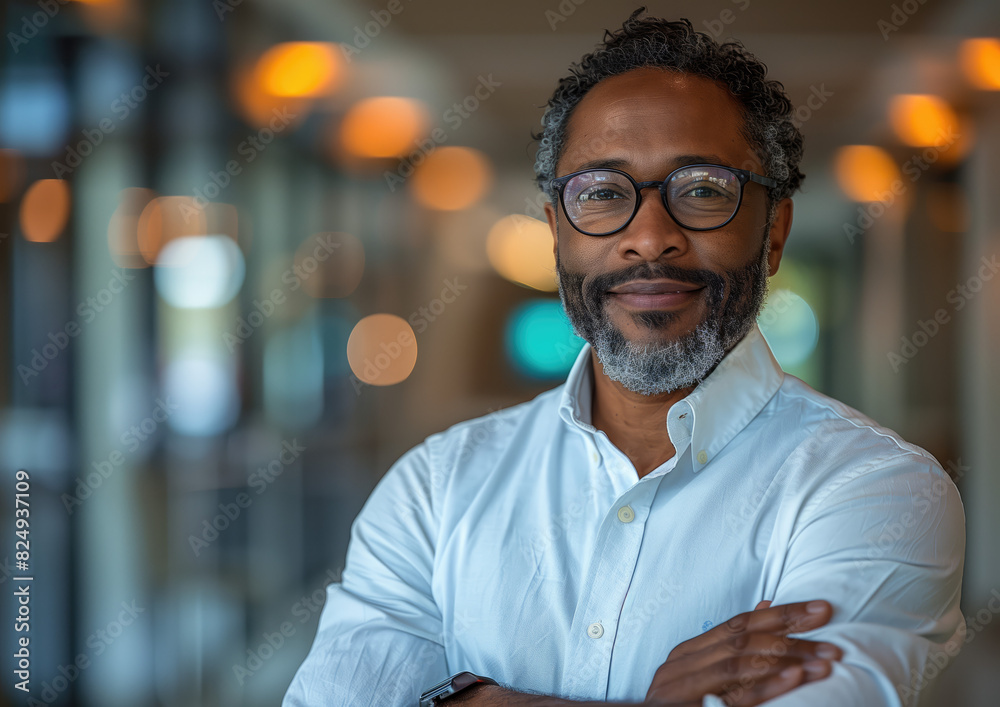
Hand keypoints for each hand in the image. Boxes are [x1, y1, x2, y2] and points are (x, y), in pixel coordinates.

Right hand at [643, 600, 841, 705]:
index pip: (741, 623)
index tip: (822, 610)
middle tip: (832, 639)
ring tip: (825, 662)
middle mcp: (682, 664)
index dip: (783, 614)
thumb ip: (731, 644)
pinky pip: (734, 697)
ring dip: (788, 661)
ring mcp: (682, 688)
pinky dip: (766, 686)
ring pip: (741, 664)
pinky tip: (795, 680)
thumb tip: (766, 603)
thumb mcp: (703, 674)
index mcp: (687, 652)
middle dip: (792, 636)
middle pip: (744, 640)